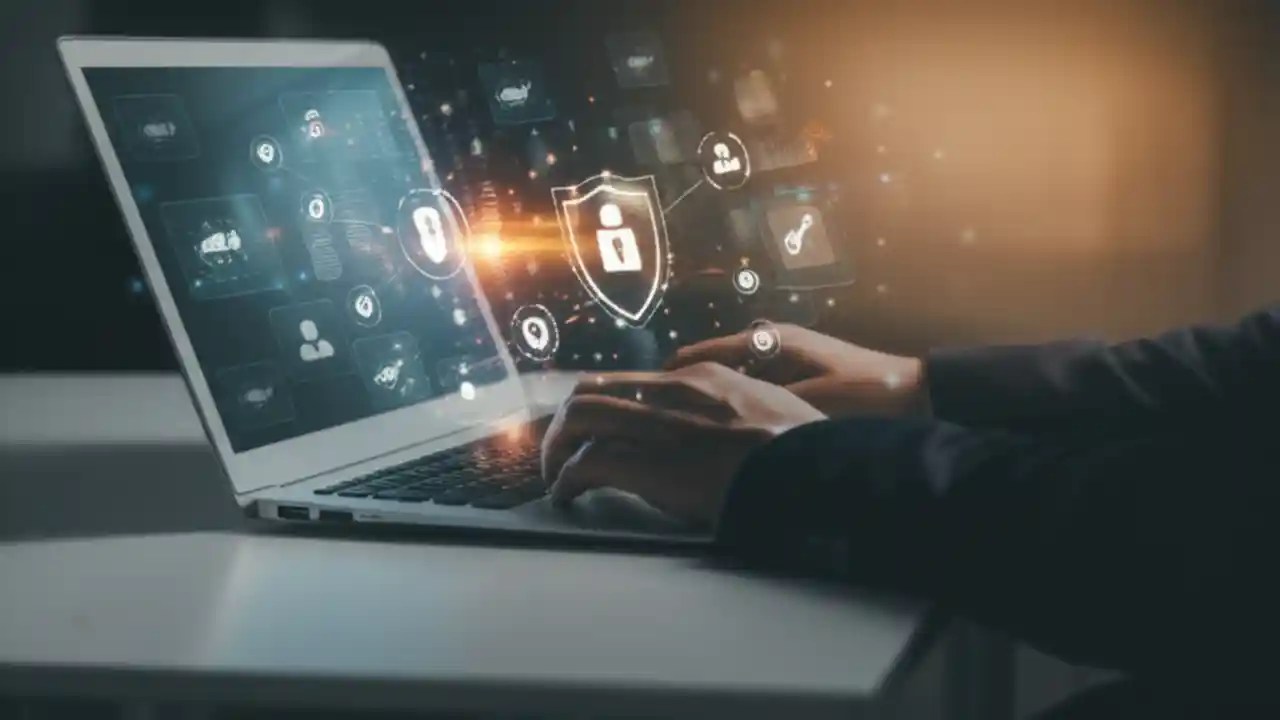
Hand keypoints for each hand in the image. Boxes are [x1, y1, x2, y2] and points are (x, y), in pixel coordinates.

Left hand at [541, 362, 824, 524]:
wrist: (818, 469)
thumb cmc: (806, 447)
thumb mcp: (772, 406)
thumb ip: (739, 408)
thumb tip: (732, 426)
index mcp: (700, 378)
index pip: (625, 380)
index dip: (595, 405)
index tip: (588, 429)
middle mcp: (671, 393)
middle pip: (589, 392)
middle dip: (564, 425)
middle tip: (559, 453)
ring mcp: (660, 427)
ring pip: (578, 420)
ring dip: (557, 451)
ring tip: (555, 477)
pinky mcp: (653, 465)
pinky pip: (588, 464)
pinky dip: (567, 481)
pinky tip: (566, 497)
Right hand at [667, 324, 926, 418]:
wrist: (913, 392)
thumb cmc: (865, 393)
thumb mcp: (814, 398)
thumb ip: (768, 401)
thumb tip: (725, 408)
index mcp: (775, 340)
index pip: (713, 350)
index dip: (682, 366)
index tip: (653, 382)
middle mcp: (775, 340)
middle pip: (717, 357)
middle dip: (689, 377)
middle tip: (660, 402)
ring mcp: (786, 353)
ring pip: (734, 369)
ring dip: (711, 386)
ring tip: (684, 411)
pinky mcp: (797, 369)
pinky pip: (753, 378)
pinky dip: (734, 392)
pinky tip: (724, 415)